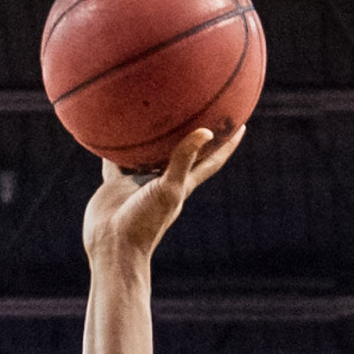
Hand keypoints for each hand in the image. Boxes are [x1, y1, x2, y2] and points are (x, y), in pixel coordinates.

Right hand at [82, 125, 246, 263]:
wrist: (113, 246)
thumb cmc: (144, 222)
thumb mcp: (169, 189)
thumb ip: (184, 160)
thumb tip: (206, 131)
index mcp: (183, 185)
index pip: (211, 161)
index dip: (227, 144)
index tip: (241, 123)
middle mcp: (163, 181)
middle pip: (182, 151)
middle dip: (191, 132)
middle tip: (199, 107)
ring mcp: (140, 183)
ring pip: (148, 153)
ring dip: (152, 137)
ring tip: (153, 110)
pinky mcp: (117, 185)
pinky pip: (117, 160)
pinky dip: (116, 146)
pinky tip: (112, 128)